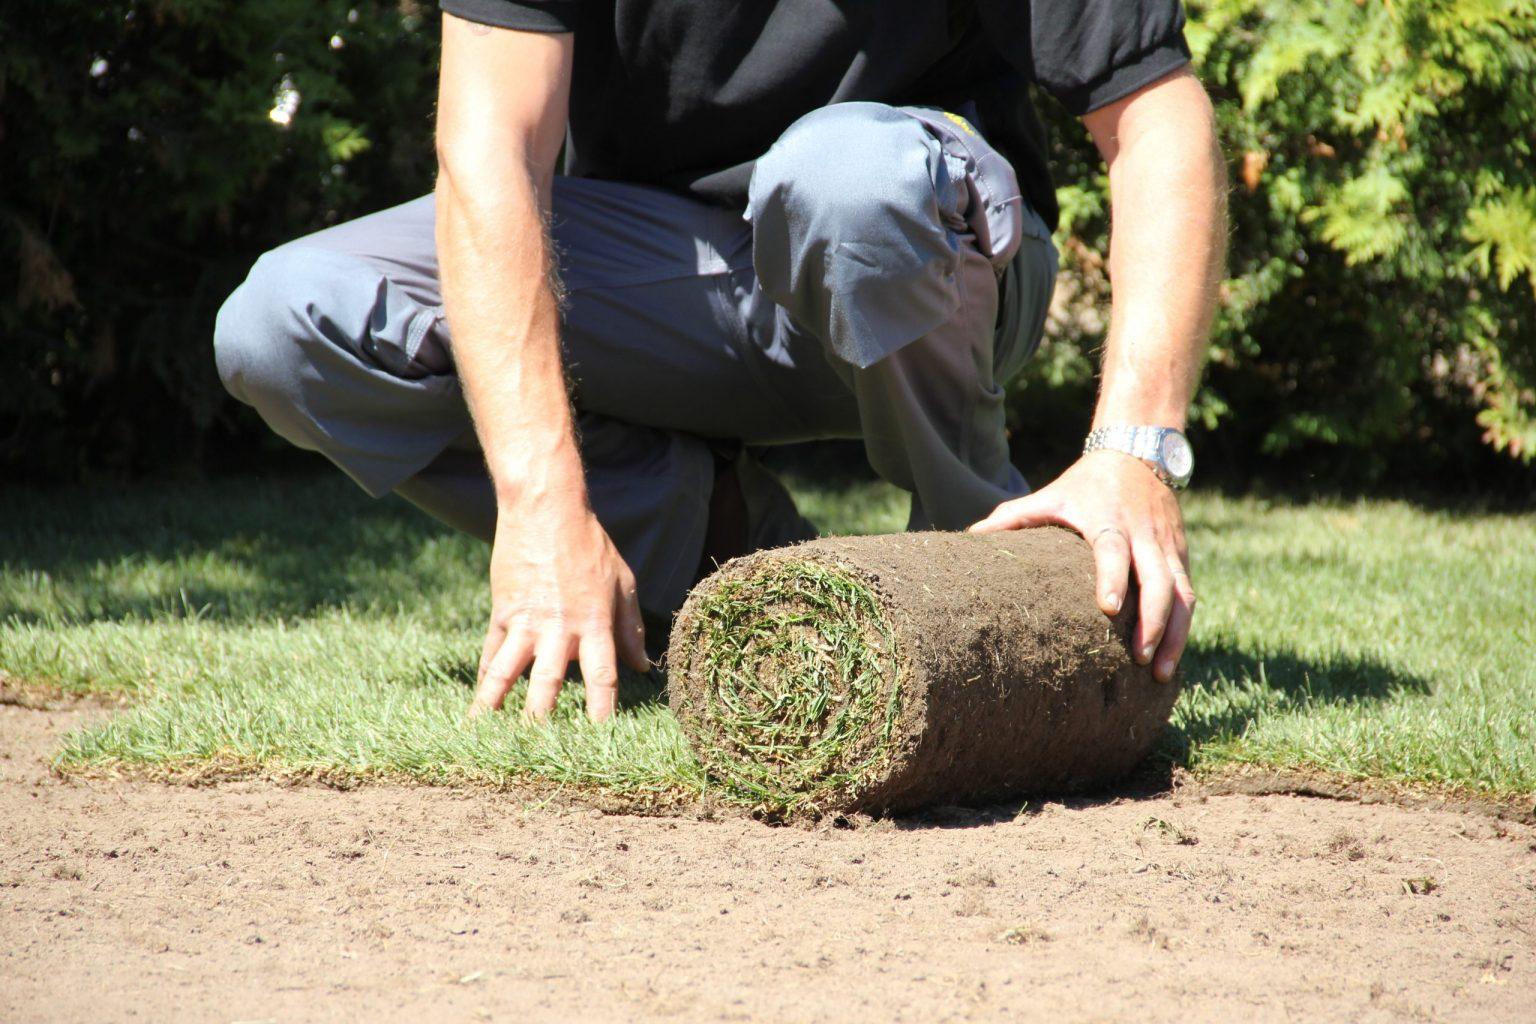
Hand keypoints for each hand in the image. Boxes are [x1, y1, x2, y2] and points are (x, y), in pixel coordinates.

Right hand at [470, 500, 649, 721]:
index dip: (603, 711)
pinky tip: (480, 702)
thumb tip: (643, 665)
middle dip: (543, 720)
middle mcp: (560, 628)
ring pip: (508, 673)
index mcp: (595, 622)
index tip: (603, 741)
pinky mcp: (502, 611)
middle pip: (550, 684)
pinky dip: (485, 678)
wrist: (545, 509)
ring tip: (487, 737)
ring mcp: (526, 621)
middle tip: (538, 754)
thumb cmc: (590, 544)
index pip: (602, 677)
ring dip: (497, 706)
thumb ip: (631, 627)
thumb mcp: (623, 582)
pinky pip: (491, 652)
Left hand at [968, 451, 1194, 682]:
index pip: (1113, 550)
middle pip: (1159, 581)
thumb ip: (1012, 517)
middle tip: (1139, 659)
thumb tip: (969, 538)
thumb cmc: (1084, 484)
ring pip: (1183, 594)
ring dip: (1175, 635)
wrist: (1137, 454)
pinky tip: (1171, 657)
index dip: (1113, 577)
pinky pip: (1189, 594)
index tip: (1108, 609)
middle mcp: (1144, 534)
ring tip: (1159, 674)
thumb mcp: (1050, 494)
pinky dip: (1183, 628)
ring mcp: (1168, 546)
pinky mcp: (1181, 555)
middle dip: (1154, 622)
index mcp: (1108, 519)